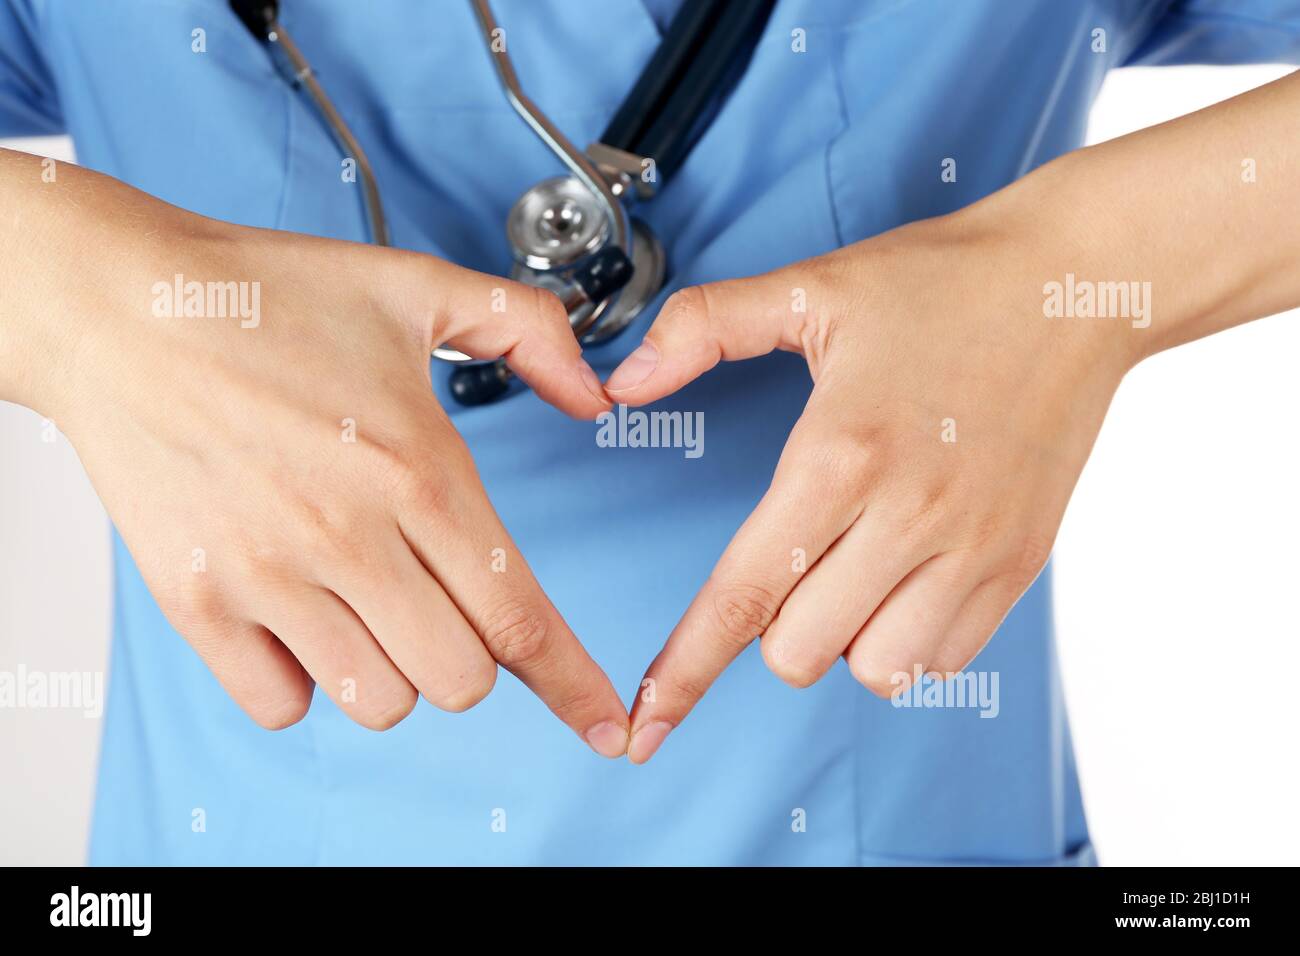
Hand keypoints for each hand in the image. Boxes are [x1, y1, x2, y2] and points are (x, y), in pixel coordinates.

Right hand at [10, 155, 628, 753]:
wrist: (124, 308)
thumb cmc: (267, 297)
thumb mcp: (419, 287)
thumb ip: (526, 331)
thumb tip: (593, 395)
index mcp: (419, 470)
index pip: (518, 614)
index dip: (573, 682)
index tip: (603, 723)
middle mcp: (351, 534)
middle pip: (460, 679)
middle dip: (473, 657)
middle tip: (442, 604)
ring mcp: (270, 574)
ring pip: (379, 701)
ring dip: (393, 671)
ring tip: (368, 604)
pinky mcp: (198, 598)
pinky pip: (279, 703)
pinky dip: (305, 681)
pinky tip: (303, 619)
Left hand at [607, 210, 1138, 762]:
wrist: (1078, 284)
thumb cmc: (941, 283)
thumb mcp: (810, 288)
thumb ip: (702, 329)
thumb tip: (621, 386)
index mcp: (841, 453)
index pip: (742, 594)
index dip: (685, 668)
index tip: (648, 722)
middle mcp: (909, 515)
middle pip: (798, 652)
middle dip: (771, 627)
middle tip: (793, 556)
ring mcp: (973, 548)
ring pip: (876, 670)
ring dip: (843, 639)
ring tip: (854, 568)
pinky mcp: (1020, 564)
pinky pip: (944, 659)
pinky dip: (908, 641)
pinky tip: (904, 578)